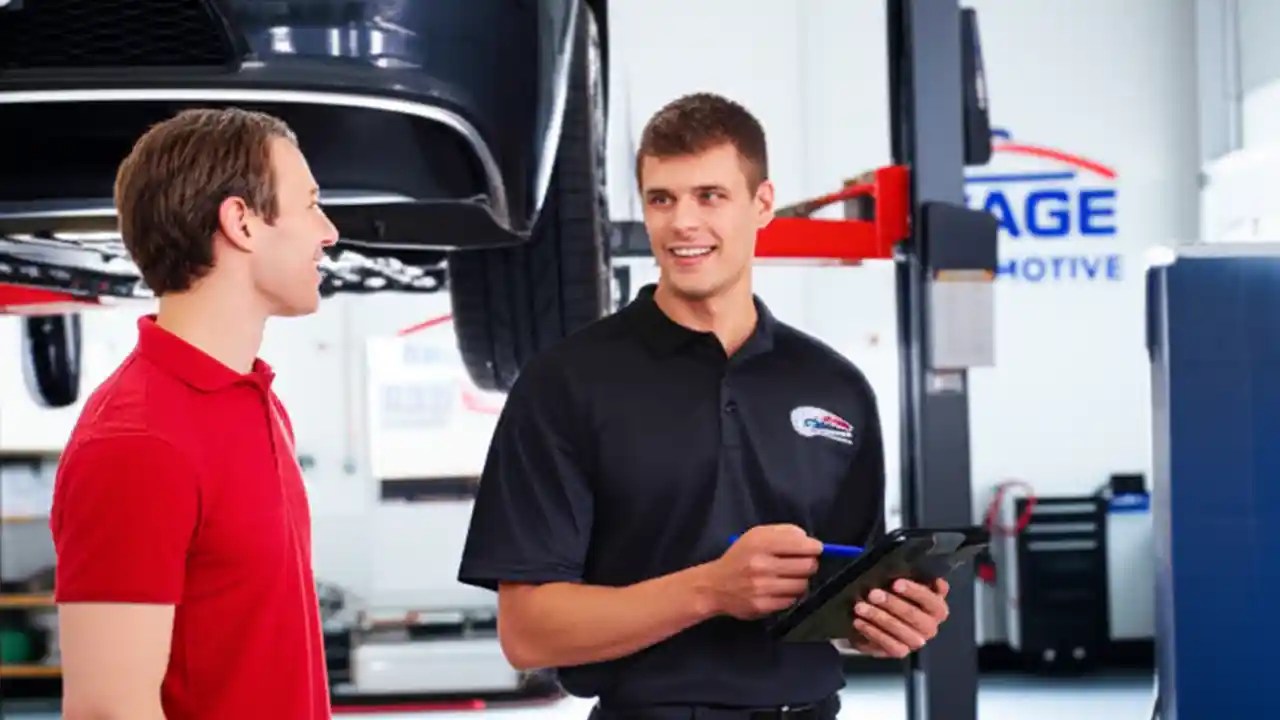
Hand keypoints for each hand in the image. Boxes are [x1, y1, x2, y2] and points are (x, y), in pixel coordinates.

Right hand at [705, 524, 822, 619]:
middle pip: (807, 565)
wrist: (715, 586)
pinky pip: (791, 600)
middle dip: (810, 563)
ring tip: (789, 577)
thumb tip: (808, 540)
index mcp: (760, 543)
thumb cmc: (739, 557)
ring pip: (802, 585)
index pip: (801, 545)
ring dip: (800, 581)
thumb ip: (783, 532)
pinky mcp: (763, 606)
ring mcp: (762, 588)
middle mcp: (761, 565)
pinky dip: (790, 595)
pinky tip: (779, 589)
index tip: (815, 549)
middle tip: (802, 563)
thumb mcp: (755, 536)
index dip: (814, 547)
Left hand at [849, 577, 949, 657]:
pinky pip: (889, 645)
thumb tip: (923, 571)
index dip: (915, 592)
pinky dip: (873, 633)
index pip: (932, 601)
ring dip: (879, 618)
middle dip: (892, 604)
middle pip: (915, 616)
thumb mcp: (906, 583)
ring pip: (902, 632)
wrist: (881, 620)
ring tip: (860, 607)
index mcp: (937, 608)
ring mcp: (916, 641)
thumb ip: (917, 577)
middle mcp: (930, 627)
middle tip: (873, 594)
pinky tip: (859, 622)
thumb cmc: (897, 596)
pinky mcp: (901, 651)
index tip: (896, 583)